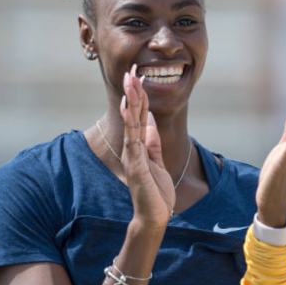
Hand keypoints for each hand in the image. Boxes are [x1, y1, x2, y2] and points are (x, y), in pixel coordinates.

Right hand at [120, 64, 175, 226]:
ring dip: (131, 100)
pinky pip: (133, 139)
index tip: (138, 75)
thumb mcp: (157, 161)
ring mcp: (133, 155)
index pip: (139, 115)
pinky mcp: (136, 164)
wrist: (154, 216)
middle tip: (131, 69)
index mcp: (139, 146)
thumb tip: (149, 119)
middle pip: (133, 114)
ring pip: (131, 122)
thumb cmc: (155, 191)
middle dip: (133, 91)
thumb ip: (152, 141)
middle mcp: (133, 148)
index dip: (140, 96)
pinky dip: (130, 123)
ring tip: (130, 81)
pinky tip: (128, 108)